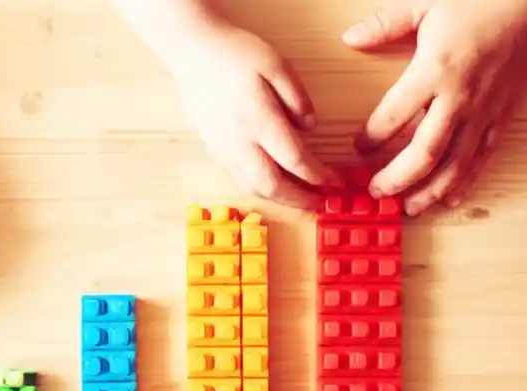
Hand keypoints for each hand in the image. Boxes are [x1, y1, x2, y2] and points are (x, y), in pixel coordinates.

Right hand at [162, 19, 337, 208]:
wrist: (191, 51)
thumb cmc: (235, 53)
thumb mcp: (275, 63)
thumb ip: (297, 96)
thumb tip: (310, 128)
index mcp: (257, 117)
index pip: (293, 158)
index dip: (318, 176)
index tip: (335, 183)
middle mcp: (238, 140)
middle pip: (271, 185)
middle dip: (299, 199)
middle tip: (321, 203)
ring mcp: (223, 148)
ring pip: (252, 188)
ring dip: (280, 200)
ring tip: (302, 200)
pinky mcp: (214, 150)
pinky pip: (240, 179)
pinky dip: (261, 189)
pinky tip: (276, 185)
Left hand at [345, 0, 526, 214]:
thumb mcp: (425, 3)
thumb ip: (385, 24)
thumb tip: (350, 38)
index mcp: (434, 69)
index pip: (394, 115)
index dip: (372, 137)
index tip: (358, 147)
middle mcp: (460, 97)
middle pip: (425, 152)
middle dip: (397, 178)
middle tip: (376, 192)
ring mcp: (484, 111)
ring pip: (456, 164)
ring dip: (430, 191)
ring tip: (409, 207)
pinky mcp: (503, 116)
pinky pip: (483, 157)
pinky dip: (466, 182)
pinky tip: (450, 199)